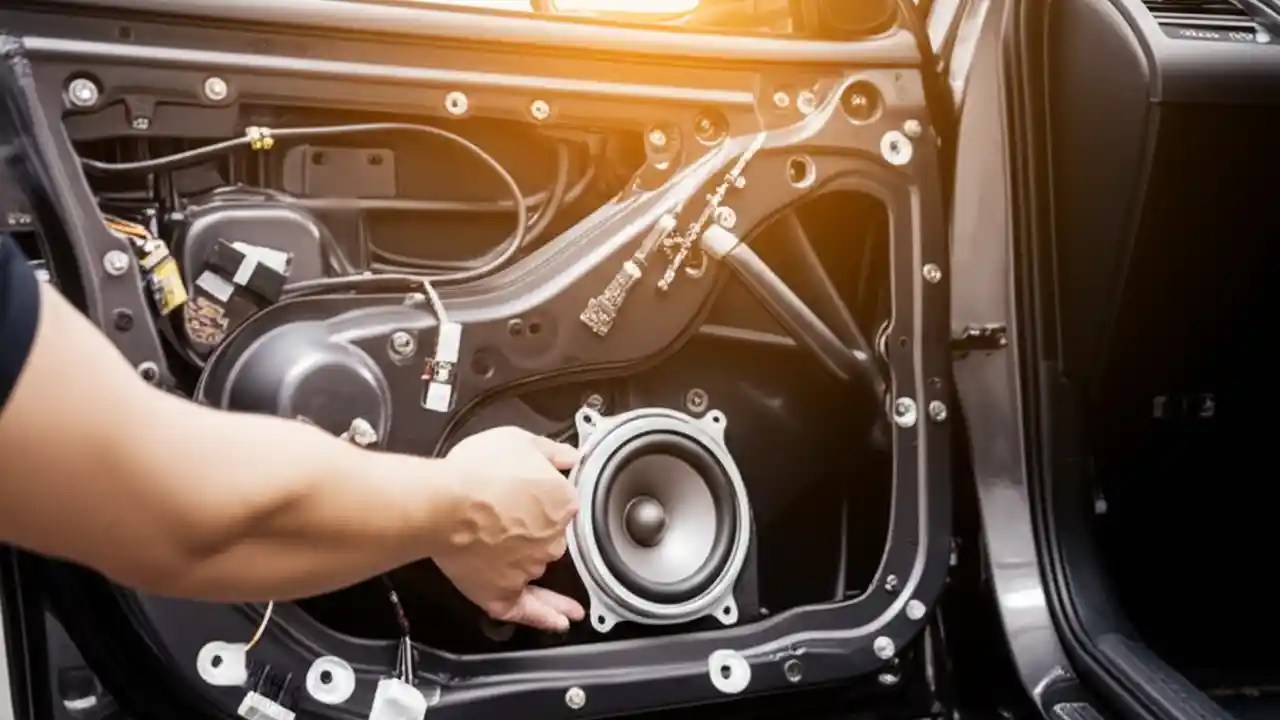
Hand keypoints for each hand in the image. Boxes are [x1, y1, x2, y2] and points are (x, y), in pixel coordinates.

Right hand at [434, 426, 584, 631]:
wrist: (443, 503)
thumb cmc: (475, 470)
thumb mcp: (517, 440)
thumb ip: (549, 451)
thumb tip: (568, 458)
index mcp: (562, 503)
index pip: (562, 504)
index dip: (540, 497)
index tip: (524, 492)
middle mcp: (553, 539)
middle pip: (549, 537)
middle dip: (532, 529)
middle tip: (505, 517)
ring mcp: (529, 567)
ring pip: (535, 567)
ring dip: (529, 563)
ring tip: (514, 556)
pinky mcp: (503, 592)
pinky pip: (528, 609)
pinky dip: (545, 618)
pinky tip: (559, 623)